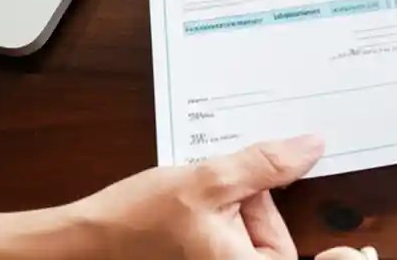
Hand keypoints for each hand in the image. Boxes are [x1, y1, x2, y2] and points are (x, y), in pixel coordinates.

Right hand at [73, 135, 324, 259]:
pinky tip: (189, 203)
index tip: (236, 189)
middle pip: (265, 242)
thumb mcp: (210, 181)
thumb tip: (313, 147)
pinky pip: (223, 237)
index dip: (262, 210)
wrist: (83, 239)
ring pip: (242, 236)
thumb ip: (266, 166)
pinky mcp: (197, 258)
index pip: (283, 247)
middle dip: (244, 207)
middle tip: (210, 192)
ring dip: (228, 207)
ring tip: (193, 198)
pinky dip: (215, 215)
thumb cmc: (139, 219)